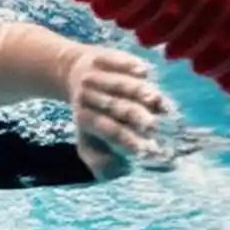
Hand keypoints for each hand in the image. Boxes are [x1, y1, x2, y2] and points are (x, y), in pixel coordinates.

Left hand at [66, 47, 170, 179]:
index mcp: (86, 119)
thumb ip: (99, 162)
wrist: (75, 75)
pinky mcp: (101, 57)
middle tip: (153, 128)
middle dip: (134, 118)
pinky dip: (129, 65)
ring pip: (118, 84)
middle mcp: (89, 97)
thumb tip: (119, 173)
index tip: (147, 151)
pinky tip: (145, 72)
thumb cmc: (90, 116)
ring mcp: (96, 75)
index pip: (110, 131)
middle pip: (115, 108)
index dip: (128, 141)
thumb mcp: (88, 142)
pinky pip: (116, 60)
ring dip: (136, 92)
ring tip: (154, 100)